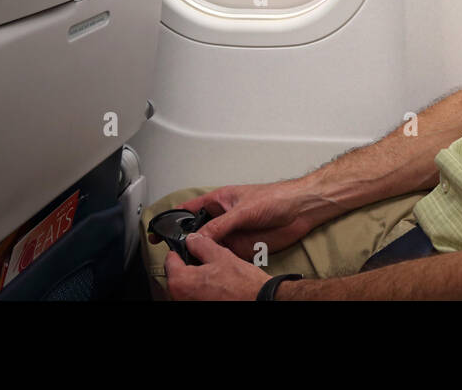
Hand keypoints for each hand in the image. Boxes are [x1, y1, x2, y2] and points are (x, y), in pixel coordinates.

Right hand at [148, 181, 331, 261]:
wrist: (302, 210)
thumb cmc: (277, 197)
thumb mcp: (243, 210)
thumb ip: (220, 224)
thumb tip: (200, 237)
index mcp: (220, 201)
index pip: (190, 210)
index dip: (173, 220)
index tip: (159, 231)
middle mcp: (224, 218)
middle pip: (198, 232)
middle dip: (188, 242)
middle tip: (179, 252)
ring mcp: (232, 233)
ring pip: (210, 247)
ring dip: (204, 254)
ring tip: (198, 261)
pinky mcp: (243, 247)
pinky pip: (225, 257)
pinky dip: (219, 262)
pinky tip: (218, 265)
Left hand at [164, 233, 271, 300]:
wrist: (259, 300)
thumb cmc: (243, 285)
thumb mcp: (221, 255)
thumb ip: (201, 244)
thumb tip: (192, 240)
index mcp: (181, 282)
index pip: (170, 260)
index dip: (181, 249)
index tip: (189, 247)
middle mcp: (181, 297)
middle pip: (177, 274)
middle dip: (190, 264)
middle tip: (207, 259)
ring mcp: (190, 304)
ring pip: (188, 285)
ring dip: (198, 276)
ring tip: (216, 272)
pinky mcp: (200, 307)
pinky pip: (196, 295)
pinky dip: (204, 288)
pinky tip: (219, 284)